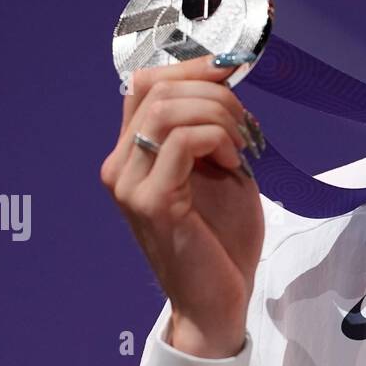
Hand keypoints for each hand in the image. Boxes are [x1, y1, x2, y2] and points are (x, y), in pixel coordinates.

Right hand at [100, 54, 265, 357]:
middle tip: (246, 122)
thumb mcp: (217, 167)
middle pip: (157, 89)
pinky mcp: (151, 202)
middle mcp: (120, 166)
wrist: (219, 298)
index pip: (144, 84)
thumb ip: (208, 126)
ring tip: (241, 144)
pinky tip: (233, 162)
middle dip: (213, 92)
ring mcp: (130, 185)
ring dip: (219, 116)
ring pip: (168, 110)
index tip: (233, 69)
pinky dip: (216, 139)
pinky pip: (182, 142)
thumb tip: (223, 77)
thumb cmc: (221, 236)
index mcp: (132, 154)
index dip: (191, 67)